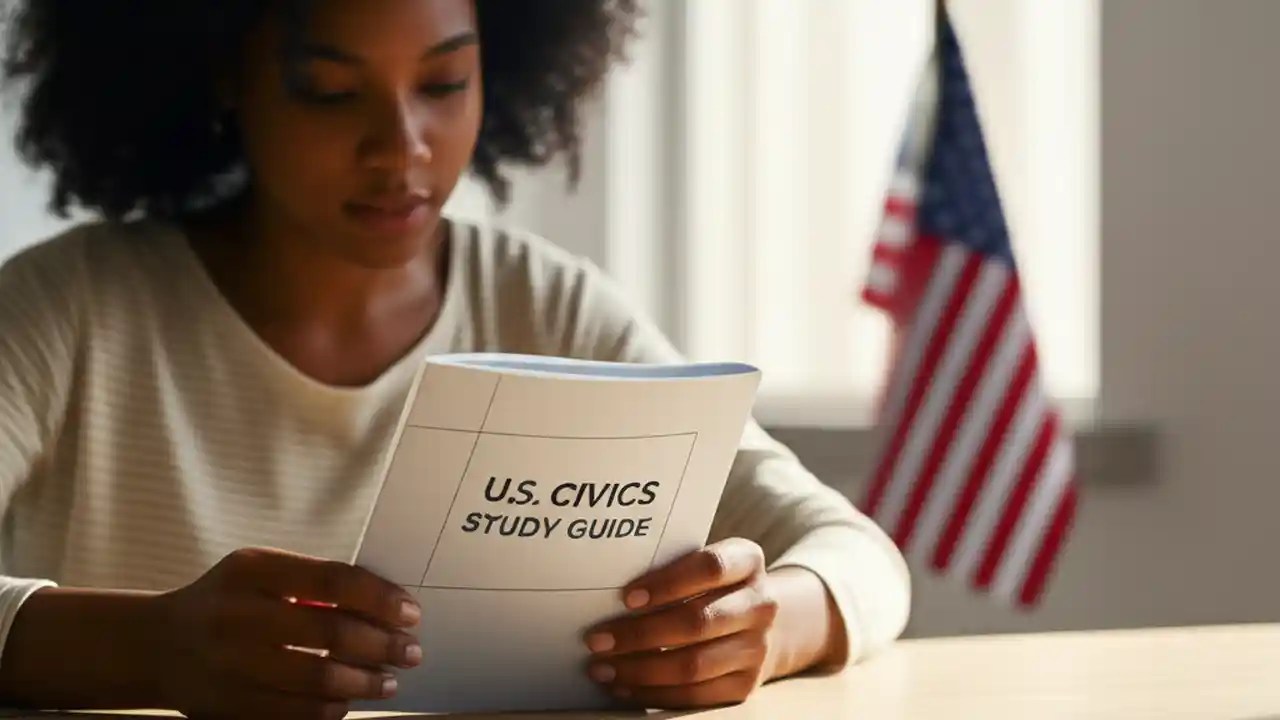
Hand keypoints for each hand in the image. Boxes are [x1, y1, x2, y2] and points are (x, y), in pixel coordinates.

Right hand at [152, 547, 422, 718]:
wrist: (155, 644)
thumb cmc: (227, 600)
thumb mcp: (259, 571)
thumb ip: (312, 580)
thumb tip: (385, 604)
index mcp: (252, 570)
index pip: (334, 580)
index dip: (380, 598)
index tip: (410, 613)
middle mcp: (238, 614)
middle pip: (331, 631)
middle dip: (383, 644)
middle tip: (410, 651)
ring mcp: (231, 663)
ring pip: (317, 678)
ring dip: (364, 682)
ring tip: (387, 680)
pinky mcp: (228, 705)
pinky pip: (294, 713)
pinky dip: (331, 710)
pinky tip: (348, 702)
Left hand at [583, 538, 778, 708]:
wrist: (760, 619)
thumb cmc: (711, 585)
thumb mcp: (702, 564)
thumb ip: (669, 569)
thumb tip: (605, 592)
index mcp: (747, 561)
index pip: (710, 568)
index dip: (667, 583)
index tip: (625, 597)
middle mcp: (761, 604)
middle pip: (698, 622)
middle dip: (640, 634)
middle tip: (597, 640)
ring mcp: (757, 648)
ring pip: (693, 665)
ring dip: (640, 669)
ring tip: (602, 668)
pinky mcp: (745, 684)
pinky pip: (695, 696)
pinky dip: (654, 693)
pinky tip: (624, 686)